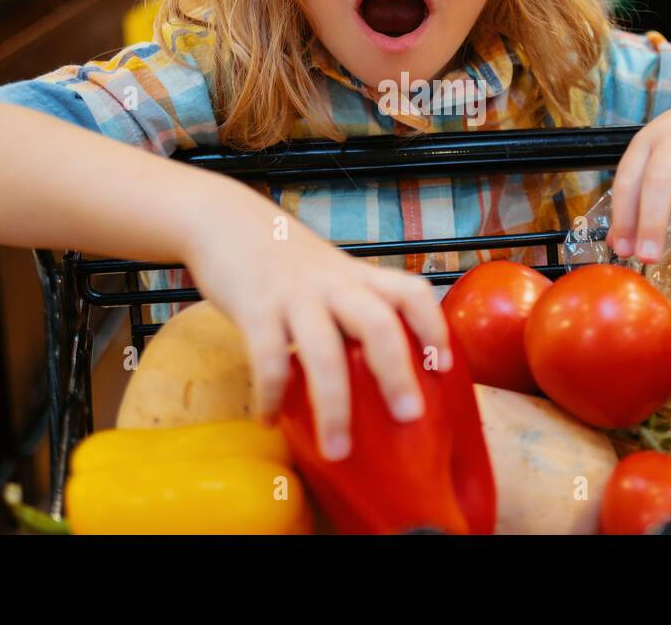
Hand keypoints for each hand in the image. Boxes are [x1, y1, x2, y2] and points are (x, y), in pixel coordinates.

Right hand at [183, 197, 450, 461]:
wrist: (224, 219)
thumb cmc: (284, 260)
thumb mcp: (329, 274)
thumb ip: (352, 308)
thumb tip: (377, 370)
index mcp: (358, 277)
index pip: (410, 292)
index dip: (434, 326)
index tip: (446, 366)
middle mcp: (334, 284)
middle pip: (378, 324)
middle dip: (397, 373)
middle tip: (409, 417)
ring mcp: (294, 296)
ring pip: (324, 351)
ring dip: (334, 406)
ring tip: (338, 450)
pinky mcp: (254, 307)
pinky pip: (266, 357)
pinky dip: (271, 395)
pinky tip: (269, 419)